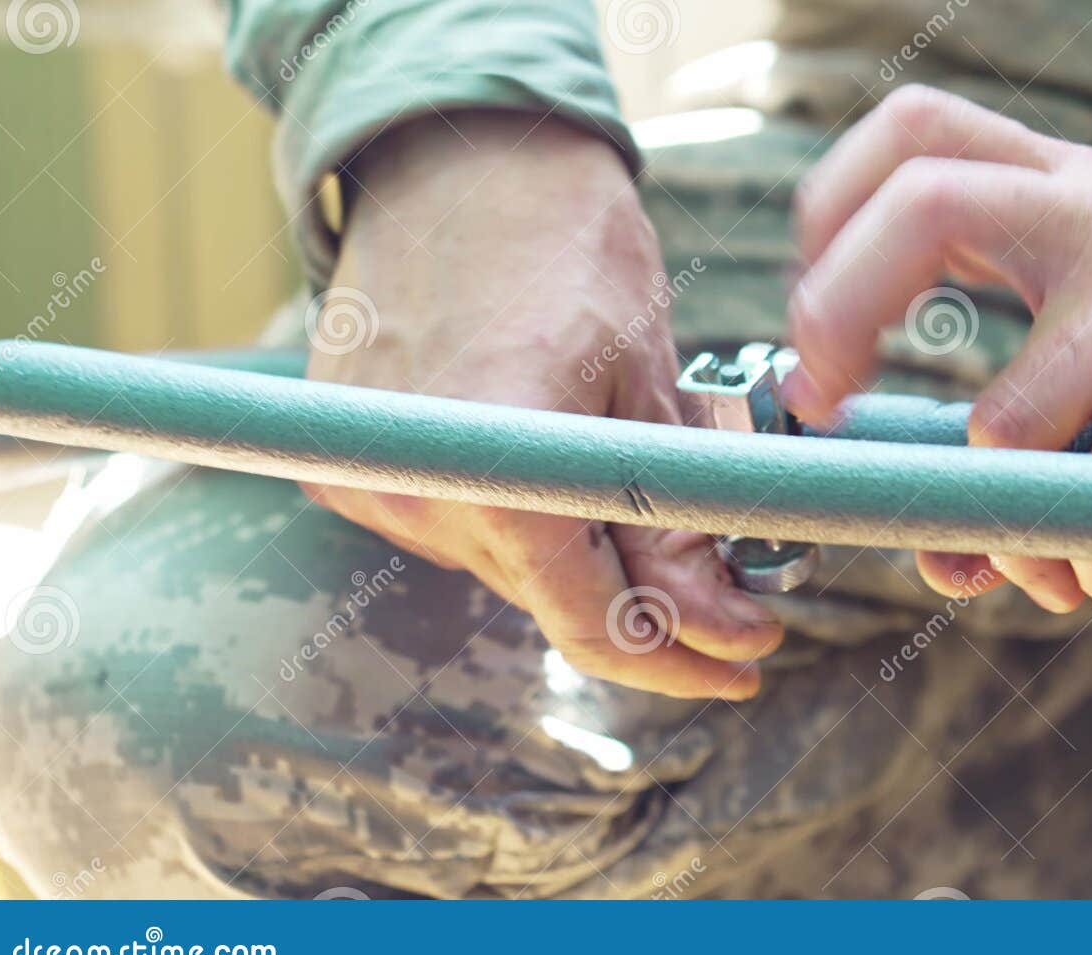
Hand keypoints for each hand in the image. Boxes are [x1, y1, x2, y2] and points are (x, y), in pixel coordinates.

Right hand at [304, 110, 780, 699]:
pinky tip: (558, 456)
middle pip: (554, 600)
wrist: (458, 157)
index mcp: (495, 467)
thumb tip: (720, 628)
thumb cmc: (569, 246)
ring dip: (582, 550)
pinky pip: (462, 526)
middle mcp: (412, 490)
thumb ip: (676, 520)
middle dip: (645, 600)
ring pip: (511, 567)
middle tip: (727, 577)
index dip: (678, 657)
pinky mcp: (346, 465)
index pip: (591, 623)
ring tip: (630, 476)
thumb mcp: (651, 387)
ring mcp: (365, 481)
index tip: (745, 660)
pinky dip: (524, 514)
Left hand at [781, 86, 1091, 614]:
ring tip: (1060, 569)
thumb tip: (939, 547)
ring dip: (1011, 536)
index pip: (915, 137)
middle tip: (830, 413)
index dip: (829, 219)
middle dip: (837, 316)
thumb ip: (1018, 384)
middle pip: (925, 206)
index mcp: (1067, 189)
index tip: (811, 331)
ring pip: (1007, 429)